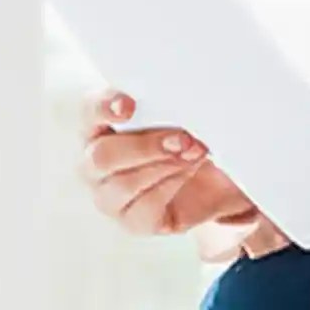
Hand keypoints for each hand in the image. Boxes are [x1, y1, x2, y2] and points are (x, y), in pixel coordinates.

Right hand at [78, 90, 287, 255]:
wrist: (220, 179)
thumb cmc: (191, 138)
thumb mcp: (184, 115)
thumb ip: (170, 103)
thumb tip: (184, 89)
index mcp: (100, 126)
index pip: (90, 112)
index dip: (104, 107)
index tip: (130, 105)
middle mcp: (95, 164)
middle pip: (102, 156)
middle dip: (146, 146)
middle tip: (183, 138)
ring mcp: (110, 196)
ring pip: (122, 184)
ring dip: (165, 166)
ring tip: (197, 153)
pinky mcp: (132, 220)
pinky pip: (144, 208)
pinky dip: (172, 186)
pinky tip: (191, 171)